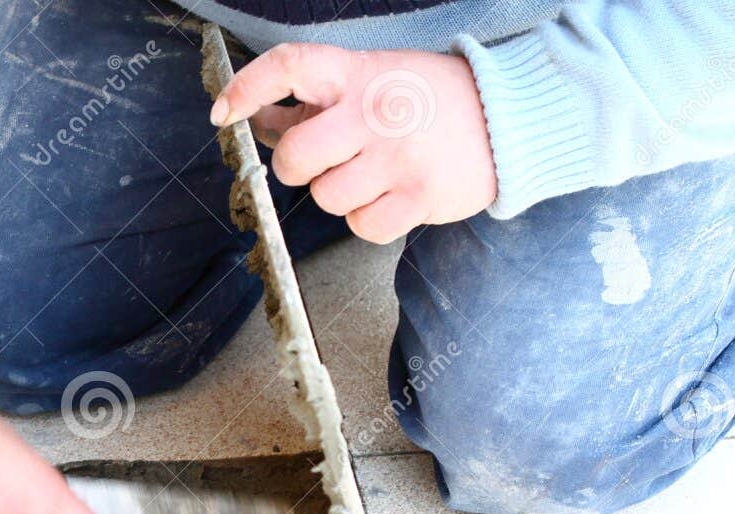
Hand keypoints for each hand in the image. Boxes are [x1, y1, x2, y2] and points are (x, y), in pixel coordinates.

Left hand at [211, 43, 497, 242]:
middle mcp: (375, 112)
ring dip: (338, 194)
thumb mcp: (375, 78)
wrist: (510, 118)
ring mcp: (397, 156)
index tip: (224, 112)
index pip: (290, 65)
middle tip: (321, 160)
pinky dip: (367, 219)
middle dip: (296, 167)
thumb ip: (317, 101)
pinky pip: (361, 226)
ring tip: (371, 173)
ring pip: (326, 197)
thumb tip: (260, 120)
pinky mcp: (418, 196)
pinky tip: (390, 195)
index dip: (247, 88)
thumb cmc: (430, 99)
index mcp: (359, 74)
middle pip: (294, 157)